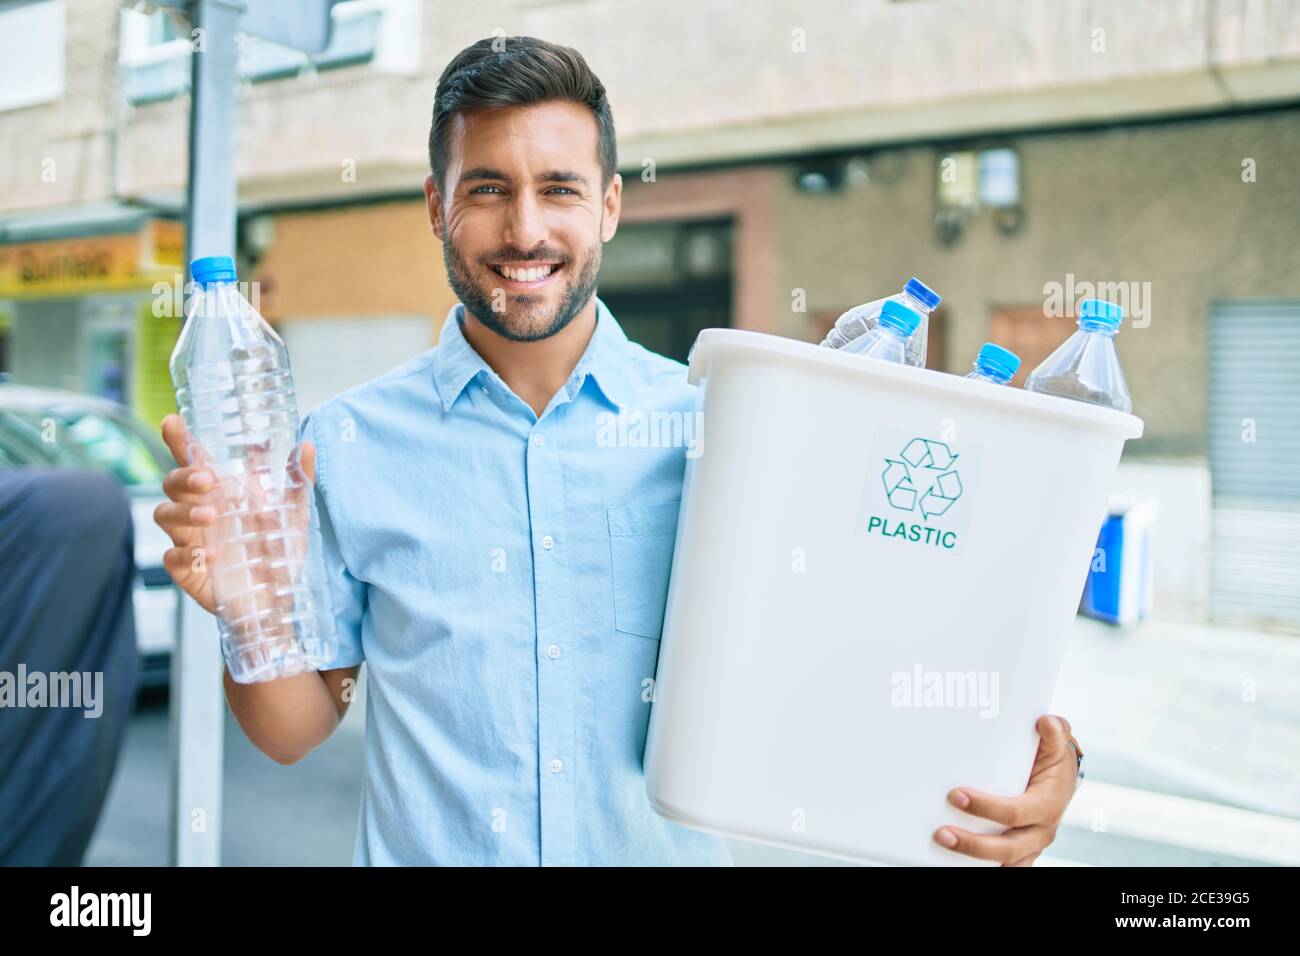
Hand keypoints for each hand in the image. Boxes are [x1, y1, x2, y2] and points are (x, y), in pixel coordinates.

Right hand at [154, 413, 315, 616]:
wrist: (278, 599)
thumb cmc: (278, 551)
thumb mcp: (294, 514)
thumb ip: (299, 480)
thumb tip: (308, 444)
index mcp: (221, 494)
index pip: (193, 461)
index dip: (180, 441)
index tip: (172, 421)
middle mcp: (200, 513)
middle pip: (171, 484)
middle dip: (183, 478)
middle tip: (207, 481)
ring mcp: (189, 541)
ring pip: (164, 516)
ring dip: (183, 512)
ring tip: (210, 518)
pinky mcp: (187, 571)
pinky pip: (172, 558)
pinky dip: (187, 554)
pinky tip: (210, 555)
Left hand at [934, 714, 1077, 865]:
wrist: (1063, 778)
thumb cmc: (1053, 758)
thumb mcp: (1056, 744)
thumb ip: (1054, 732)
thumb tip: (1045, 722)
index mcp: (1046, 805)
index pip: (1014, 813)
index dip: (985, 807)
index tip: (956, 795)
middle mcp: (1040, 831)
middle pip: (1007, 847)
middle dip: (973, 843)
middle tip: (941, 833)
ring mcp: (1030, 844)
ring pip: (1003, 862)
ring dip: (971, 858)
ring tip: (942, 843)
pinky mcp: (1019, 851)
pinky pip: (1002, 865)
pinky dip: (980, 866)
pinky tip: (950, 860)